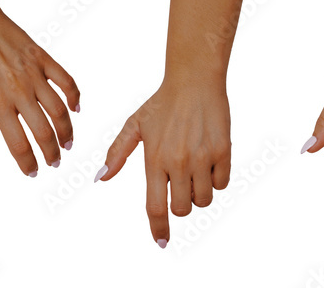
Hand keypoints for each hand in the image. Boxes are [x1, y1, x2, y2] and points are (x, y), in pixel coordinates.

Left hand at [0, 6, 79, 176]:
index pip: (18, 144)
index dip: (28, 163)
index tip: (33, 172)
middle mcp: (18, 91)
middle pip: (44, 132)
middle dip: (52, 153)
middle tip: (56, 162)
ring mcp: (34, 75)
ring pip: (59, 111)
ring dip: (67, 131)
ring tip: (68, 143)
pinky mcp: (43, 59)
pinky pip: (66, 82)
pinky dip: (74, 97)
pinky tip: (76, 109)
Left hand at [95, 78, 230, 248]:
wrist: (195, 80)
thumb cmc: (163, 103)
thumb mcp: (134, 125)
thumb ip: (117, 153)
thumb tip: (101, 178)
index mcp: (155, 159)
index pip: (156, 206)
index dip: (159, 229)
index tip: (162, 243)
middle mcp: (179, 162)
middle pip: (183, 208)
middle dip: (181, 205)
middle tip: (180, 185)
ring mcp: (203, 157)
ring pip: (204, 199)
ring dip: (199, 193)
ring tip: (195, 171)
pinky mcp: (223, 151)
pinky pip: (222, 183)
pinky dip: (216, 179)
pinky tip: (209, 161)